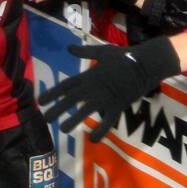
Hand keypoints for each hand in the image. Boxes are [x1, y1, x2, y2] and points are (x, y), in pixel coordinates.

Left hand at [39, 37, 181, 141]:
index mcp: (89, 75)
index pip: (67, 85)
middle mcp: (94, 87)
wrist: (145, 64)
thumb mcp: (102, 51)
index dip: (53, 93)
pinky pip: (108, 121)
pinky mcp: (118, 106)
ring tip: (63, 130)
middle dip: (57, 109)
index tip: (41, 101)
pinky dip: (101, 131)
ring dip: (74, 120)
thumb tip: (68, 47)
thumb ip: (84, 52)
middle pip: (71, 99)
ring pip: (86, 111)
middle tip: (46, 119)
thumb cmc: (123, 56)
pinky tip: (93, 140)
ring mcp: (105, 97)